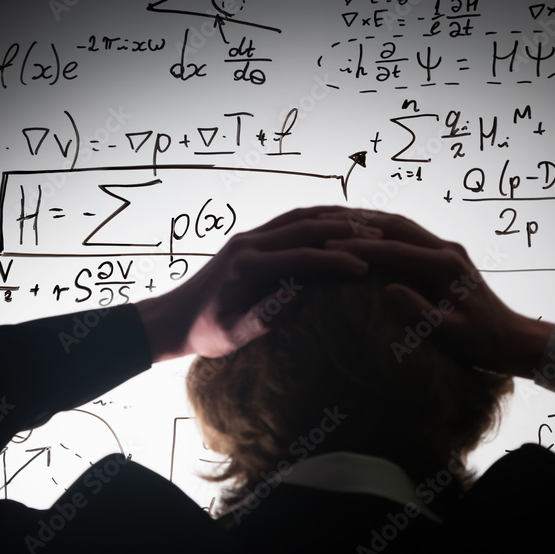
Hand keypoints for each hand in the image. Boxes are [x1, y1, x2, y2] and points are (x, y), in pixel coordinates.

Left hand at [135, 207, 378, 360]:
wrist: (173, 318)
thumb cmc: (203, 333)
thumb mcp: (232, 335)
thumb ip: (262, 318)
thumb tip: (297, 299)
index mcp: (247, 268)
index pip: (301, 257)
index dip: (335, 261)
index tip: (364, 269)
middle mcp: (249, 245)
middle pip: (305, 227)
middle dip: (345, 231)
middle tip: (381, 237)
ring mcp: (249, 238)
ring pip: (299, 217)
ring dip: (335, 218)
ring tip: (370, 224)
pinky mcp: (250, 239)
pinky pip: (289, 221)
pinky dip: (317, 218)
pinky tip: (339, 224)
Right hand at [318, 210, 554, 377]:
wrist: (511, 338)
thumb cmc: (482, 343)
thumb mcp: (452, 334)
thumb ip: (421, 312)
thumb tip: (389, 291)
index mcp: (445, 266)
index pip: (394, 249)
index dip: (359, 248)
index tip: (328, 248)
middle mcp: (446, 250)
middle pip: (395, 225)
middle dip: (356, 225)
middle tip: (322, 226)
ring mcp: (446, 249)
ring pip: (401, 224)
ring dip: (367, 222)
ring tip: (334, 223)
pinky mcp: (444, 254)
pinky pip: (407, 234)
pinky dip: (381, 231)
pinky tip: (360, 235)